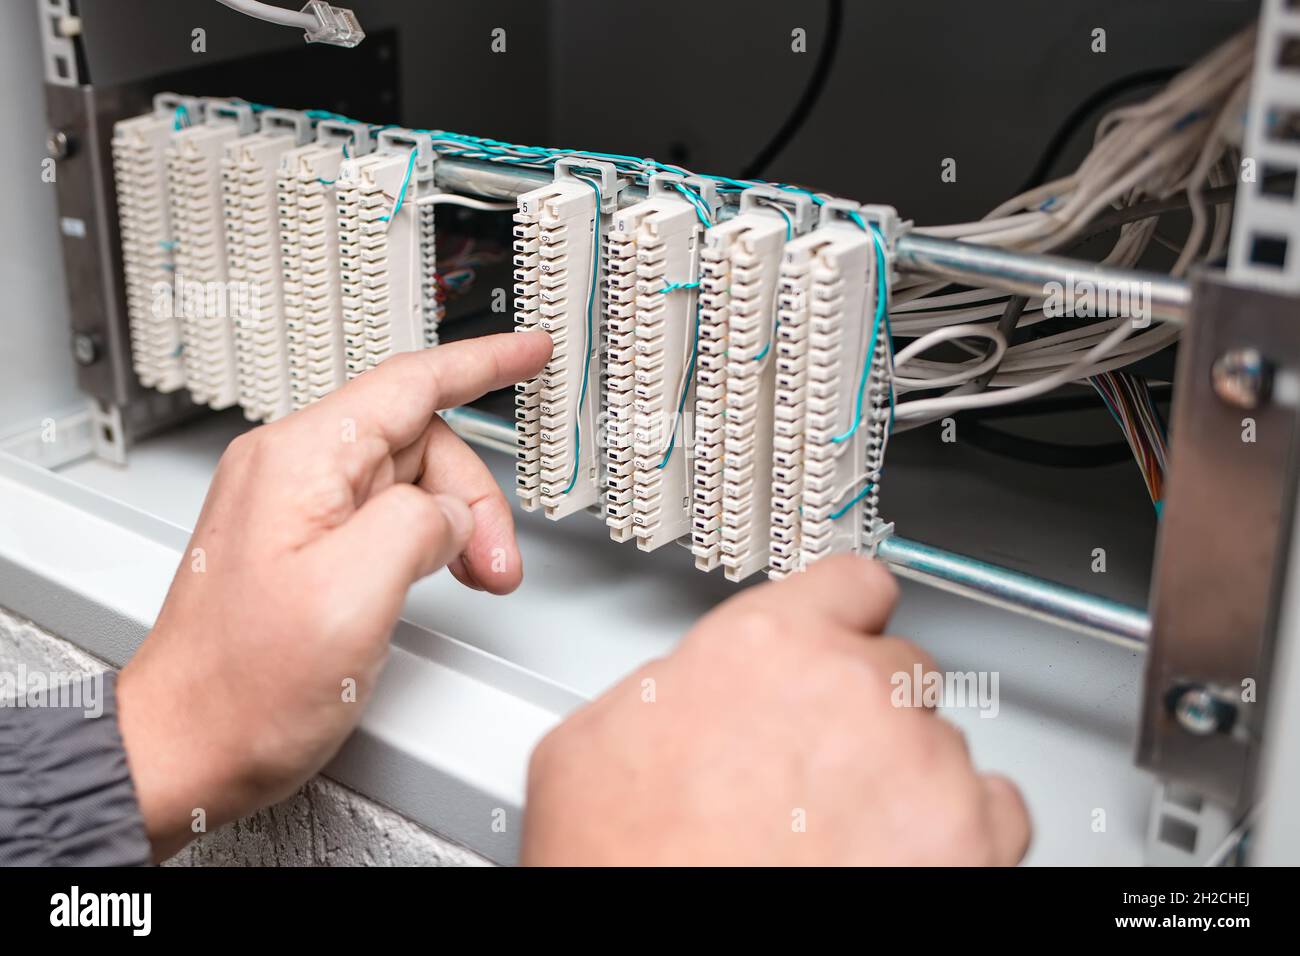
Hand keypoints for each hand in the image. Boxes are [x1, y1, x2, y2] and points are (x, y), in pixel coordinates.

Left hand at [116, 331, 551, 859]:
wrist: (188, 748)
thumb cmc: (243, 689)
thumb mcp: (354, 595)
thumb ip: (420, 526)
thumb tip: (448, 515)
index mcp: (299, 462)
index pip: (409, 383)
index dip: (481, 364)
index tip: (528, 350)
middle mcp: (291, 471)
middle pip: (419, 442)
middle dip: (472, 499)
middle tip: (497, 564)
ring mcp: (294, 508)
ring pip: (409, 483)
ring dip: (455, 528)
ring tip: (477, 579)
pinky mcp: (302, 543)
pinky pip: (384, 516)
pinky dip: (427, 543)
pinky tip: (440, 575)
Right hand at [522, 555, 1030, 865]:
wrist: (658, 946)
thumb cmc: (625, 862)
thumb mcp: (593, 738)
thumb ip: (667, 682)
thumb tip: (689, 685)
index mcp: (764, 644)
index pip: (853, 584)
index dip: (848, 615)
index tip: (853, 632)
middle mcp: (852, 685)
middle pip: (897, 667)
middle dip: (864, 710)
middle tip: (817, 767)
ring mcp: (918, 759)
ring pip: (941, 737)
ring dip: (905, 772)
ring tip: (842, 828)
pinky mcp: (967, 836)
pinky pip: (996, 807)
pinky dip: (962, 830)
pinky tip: (896, 853)